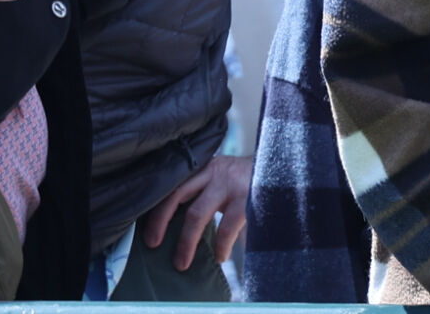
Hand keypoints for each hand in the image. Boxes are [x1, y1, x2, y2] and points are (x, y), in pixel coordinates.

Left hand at [141, 154, 251, 270]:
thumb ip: (203, 192)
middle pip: (176, 195)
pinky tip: (219, 258)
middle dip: (161, 222)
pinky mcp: (246, 198)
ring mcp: (229, 184)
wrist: (283, 166)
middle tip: (152, 244)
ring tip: (181, 263)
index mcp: (203, 166)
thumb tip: (178, 224)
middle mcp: (212, 171)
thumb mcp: (222, 177)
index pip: (171, 184)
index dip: (156, 207)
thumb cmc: (247, 179)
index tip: (146, 229)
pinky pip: (226, 227)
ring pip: (196, 214)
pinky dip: (220, 246)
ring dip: (186, 242)